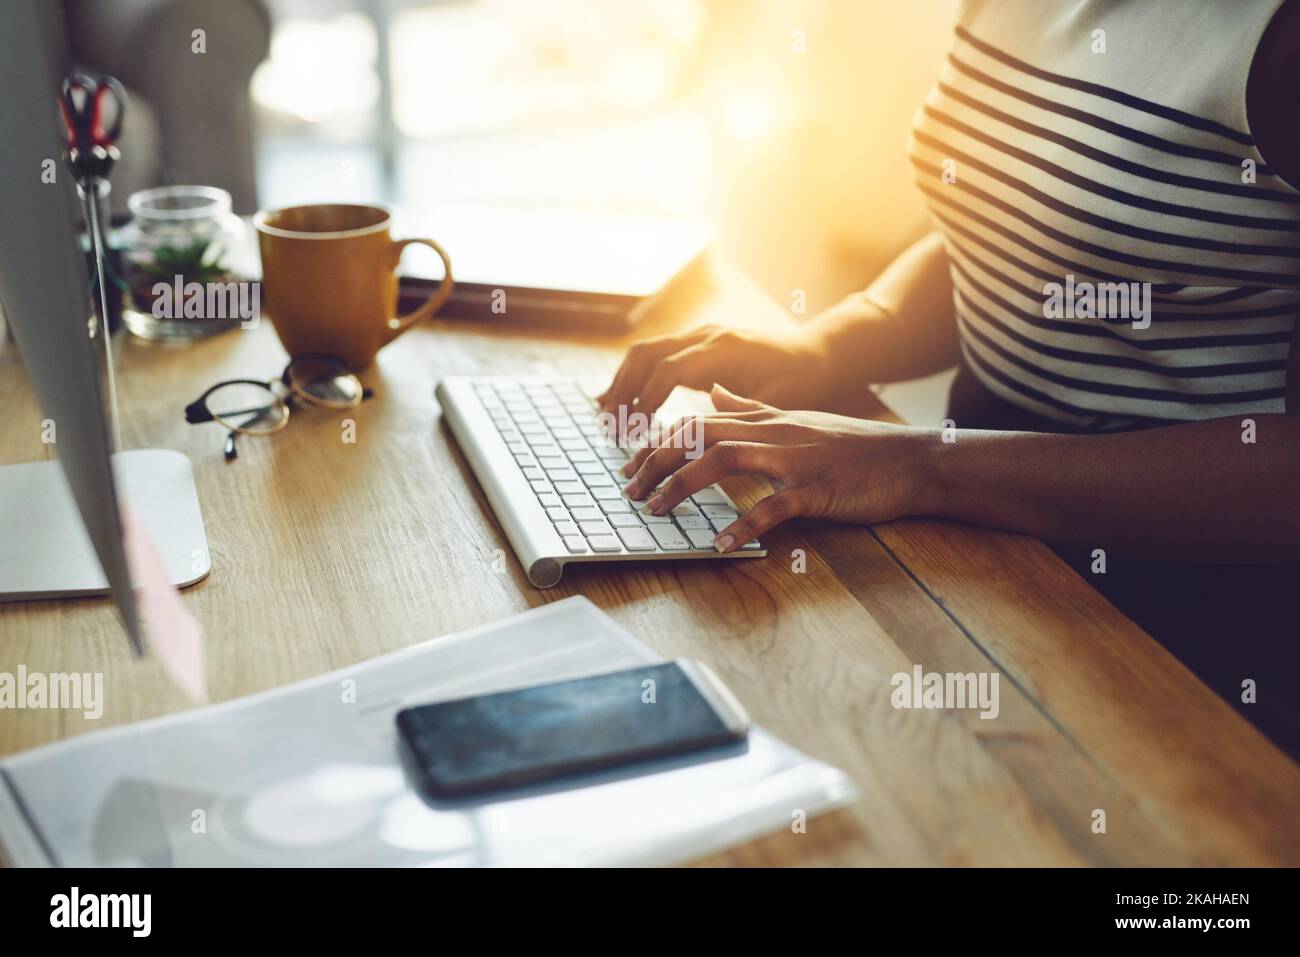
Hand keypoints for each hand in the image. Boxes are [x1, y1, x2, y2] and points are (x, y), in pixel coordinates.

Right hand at [596, 324, 831, 416]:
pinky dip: (634, 376)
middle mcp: (706, 335)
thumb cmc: (803, 385)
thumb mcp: (777, 403)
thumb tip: (700, 426)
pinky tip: (620, 399)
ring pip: (645, 351)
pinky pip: (655, 354)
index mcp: (724, 350)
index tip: (631, 431)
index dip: (646, 400)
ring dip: (623, 382)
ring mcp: (699, 335)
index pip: (669, 370)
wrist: (817, 356)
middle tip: (609, 426)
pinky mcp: (697, 343)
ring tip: (606, 415)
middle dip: (623, 390)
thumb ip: (739, 411)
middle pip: (647, 354)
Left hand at [621, 385, 934, 550]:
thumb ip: (754, 407)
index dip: (657, 443)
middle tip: (628, 492)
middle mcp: (772, 433)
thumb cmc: (855, 446)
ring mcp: (794, 460)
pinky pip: (772, 507)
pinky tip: (720, 545)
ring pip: (723, 459)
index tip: (631, 469)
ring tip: (656, 512)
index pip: (696, 421)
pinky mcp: (816, 489)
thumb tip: (717, 393)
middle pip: (698, 435)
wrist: (912, 459)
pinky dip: (742, 526)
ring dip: (682, 485)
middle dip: (654, 461)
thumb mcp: (798, 419)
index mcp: (765, 420)